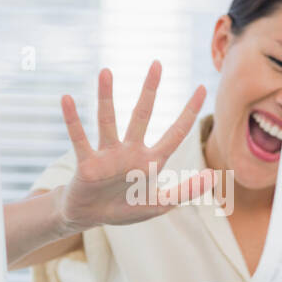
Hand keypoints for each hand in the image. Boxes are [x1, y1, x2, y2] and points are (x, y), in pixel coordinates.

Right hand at [56, 60, 210, 231]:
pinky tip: (67, 99)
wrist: (90, 218)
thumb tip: (214, 177)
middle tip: (157, 63)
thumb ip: (186, 192)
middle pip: (142, 115)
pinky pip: (79, 138)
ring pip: (108, 120)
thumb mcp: (159, 204)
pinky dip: (72, 120)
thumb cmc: (124, 208)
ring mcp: (108, 155)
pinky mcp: (87, 164)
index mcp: (151, 160)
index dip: (189, 112)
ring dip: (106, 96)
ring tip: (106, 72)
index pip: (175, 133)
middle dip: (150, 90)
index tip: (202, 88)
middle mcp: (130, 151)